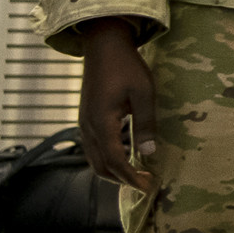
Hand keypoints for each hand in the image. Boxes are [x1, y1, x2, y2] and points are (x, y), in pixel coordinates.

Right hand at [77, 18, 158, 192]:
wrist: (104, 46)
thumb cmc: (127, 67)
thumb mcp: (143, 93)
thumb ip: (145, 124)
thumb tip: (148, 154)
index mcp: (101, 123)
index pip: (115, 161)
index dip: (131, 177)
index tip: (148, 186)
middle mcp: (88, 127)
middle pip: (101, 167)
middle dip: (122, 180)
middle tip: (146, 184)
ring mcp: (84, 124)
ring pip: (95, 159)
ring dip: (114, 171)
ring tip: (138, 174)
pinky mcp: (86, 119)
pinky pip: (93, 148)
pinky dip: (108, 159)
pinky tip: (126, 156)